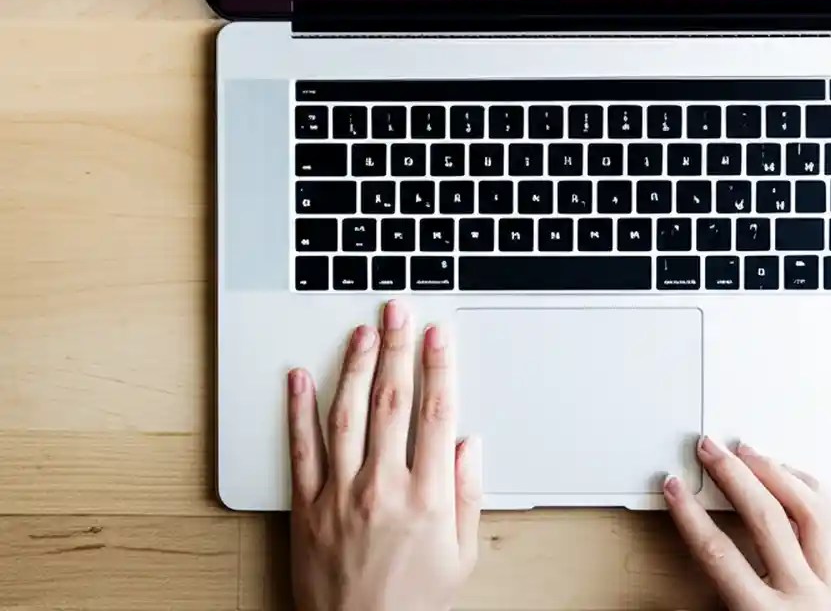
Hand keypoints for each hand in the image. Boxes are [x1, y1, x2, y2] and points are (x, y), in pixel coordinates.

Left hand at [286, 301, 481, 610]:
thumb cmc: (414, 603)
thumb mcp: (461, 555)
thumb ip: (466, 495)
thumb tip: (469, 444)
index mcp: (426, 497)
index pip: (436, 414)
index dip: (439, 367)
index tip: (438, 335)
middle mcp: (382, 487)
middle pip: (392, 402)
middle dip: (396, 349)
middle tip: (397, 311)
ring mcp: (340, 494)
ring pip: (347, 415)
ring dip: (355, 367)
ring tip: (361, 332)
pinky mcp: (307, 507)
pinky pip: (301, 450)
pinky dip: (298, 410)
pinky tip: (301, 378)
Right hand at [664, 437, 830, 610]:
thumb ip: (711, 608)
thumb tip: (662, 602)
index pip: (719, 554)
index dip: (690, 516)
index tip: (674, 488)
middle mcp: (802, 597)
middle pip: (766, 519)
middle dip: (733, 476)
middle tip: (710, 450)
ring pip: (811, 512)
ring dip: (779, 474)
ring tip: (753, 453)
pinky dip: (818, 494)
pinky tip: (799, 479)